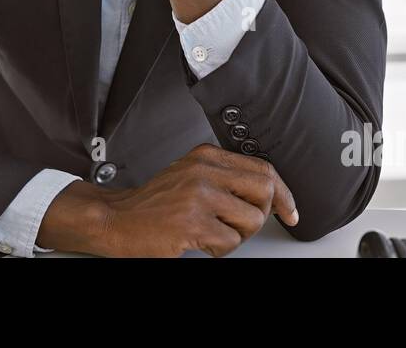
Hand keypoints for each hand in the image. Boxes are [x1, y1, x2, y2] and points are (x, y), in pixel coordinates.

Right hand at [37, 144, 298, 257]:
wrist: (115, 220)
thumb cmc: (151, 204)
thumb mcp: (188, 175)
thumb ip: (223, 176)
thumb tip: (266, 191)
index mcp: (206, 156)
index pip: (263, 168)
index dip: (284, 193)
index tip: (290, 210)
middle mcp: (204, 170)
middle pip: (264, 191)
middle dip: (263, 215)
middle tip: (244, 225)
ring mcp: (199, 196)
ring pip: (252, 221)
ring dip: (238, 235)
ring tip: (214, 233)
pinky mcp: (193, 223)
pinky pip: (230, 242)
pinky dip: (220, 249)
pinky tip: (201, 242)